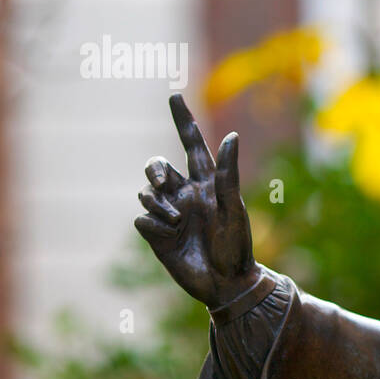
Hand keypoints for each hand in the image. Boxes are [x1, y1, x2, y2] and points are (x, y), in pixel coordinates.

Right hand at [134, 93, 257, 307]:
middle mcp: (185, 194)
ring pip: (146, 193)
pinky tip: (171, 237)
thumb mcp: (234, 208)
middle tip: (161, 182)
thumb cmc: (237, 246)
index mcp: (206, 183)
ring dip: (158, 203)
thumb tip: (231, 136)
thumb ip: (227, 174)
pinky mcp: (157, 235)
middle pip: (156, 167)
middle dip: (153, 170)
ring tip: (179, 221)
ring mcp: (170, 214)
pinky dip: (154, 224)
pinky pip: (142, 219)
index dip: (183, 121)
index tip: (174, 95)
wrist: (227, 283)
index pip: (191, 145)